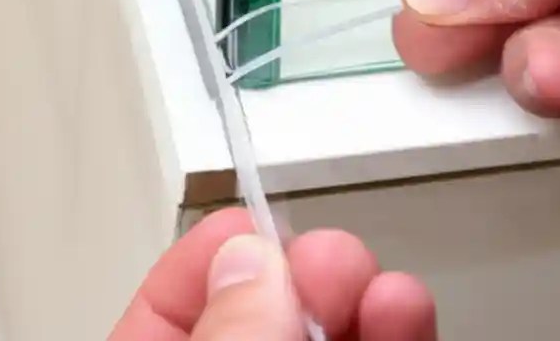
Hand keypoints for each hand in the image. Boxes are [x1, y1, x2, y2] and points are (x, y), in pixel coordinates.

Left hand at [109, 208, 435, 339]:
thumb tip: (247, 261)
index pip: (155, 323)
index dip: (201, 267)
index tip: (248, 229)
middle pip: (257, 321)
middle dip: (299, 278)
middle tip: (332, 260)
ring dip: (360, 304)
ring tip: (383, 287)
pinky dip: (396, 338)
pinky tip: (404, 309)